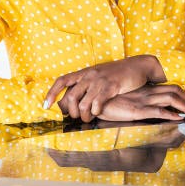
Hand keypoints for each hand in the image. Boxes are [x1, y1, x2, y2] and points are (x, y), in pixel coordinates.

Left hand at [45, 55, 164, 121]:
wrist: (138, 66)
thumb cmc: (118, 73)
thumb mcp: (100, 74)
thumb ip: (88, 83)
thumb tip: (75, 97)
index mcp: (85, 72)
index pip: (62, 81)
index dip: (52, 93)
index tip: (46, 107)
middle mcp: (89, 75)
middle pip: (70, 97)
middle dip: (70, 112)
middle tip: (76, 118)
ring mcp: (99, 81)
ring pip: (83, 104)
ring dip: (84, 116)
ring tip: (88, 119)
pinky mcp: (111, 86)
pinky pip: (97, 104)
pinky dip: (96, 112)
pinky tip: (99, 112)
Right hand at [95, 84, 184, 121]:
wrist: (95, 101)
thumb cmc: (110, 101)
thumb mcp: (129, 100)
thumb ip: (141, 102)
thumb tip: (154, 108)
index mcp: (146, 90)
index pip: (171, 88)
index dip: (184, 94)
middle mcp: (148, 93)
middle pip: (175, 91)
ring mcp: (144, 101)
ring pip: (171, 99)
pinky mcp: (138, 110)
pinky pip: (158, 110)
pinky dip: (171, 114)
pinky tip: (179, 118)